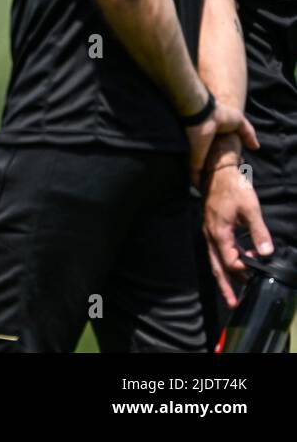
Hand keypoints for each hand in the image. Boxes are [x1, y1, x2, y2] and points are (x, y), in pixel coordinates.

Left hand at [185, 99, 257, 186]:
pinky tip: (209, 196)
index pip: (222, 157)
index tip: (240, 164)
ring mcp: (197, 158)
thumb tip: (255, 147)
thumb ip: (248, 135)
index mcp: (214, 141)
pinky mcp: (193, 163)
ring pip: (205, 176)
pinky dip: (201, 187)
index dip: (232, 163)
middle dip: (222, 176)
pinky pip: (195, 180)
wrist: (202, 115)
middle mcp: (204, 151)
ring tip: (223, 193)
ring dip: (212, 184)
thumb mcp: (239, 123)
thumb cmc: (219, 115)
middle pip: (213, 168)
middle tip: (234, 183)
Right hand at [201, 147, 272, 307]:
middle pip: (217, 267)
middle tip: (233, 304)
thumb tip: (266, 253)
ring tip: (232, 293)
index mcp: (219, 233)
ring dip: (224, 278)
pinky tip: (234, 266)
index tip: (257, 276)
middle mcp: (210, 236)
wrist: (217, 171)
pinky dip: (224, 263)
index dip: (244, 272)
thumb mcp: (251, 210)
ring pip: (215, 261)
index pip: (231, 261)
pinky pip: (216, 252)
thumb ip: (259, 233)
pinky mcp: (211, 228)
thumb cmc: (233, 188)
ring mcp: (209, 232)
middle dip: (225, 287)